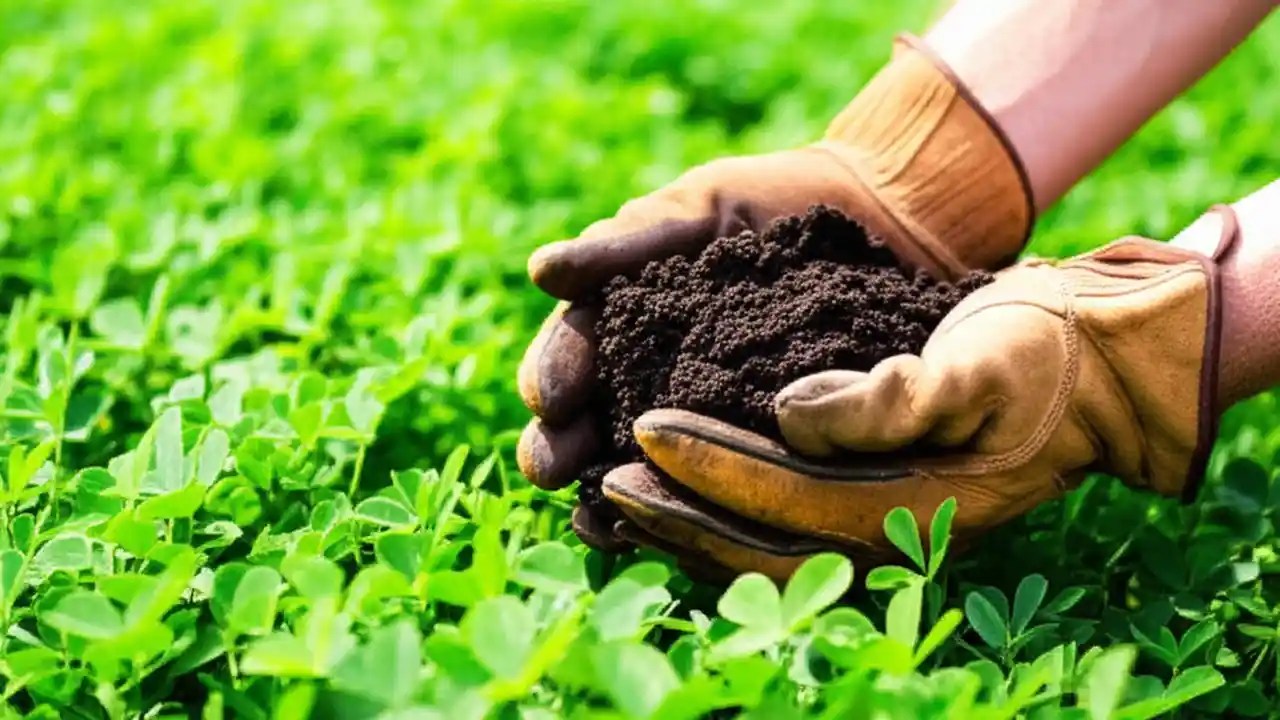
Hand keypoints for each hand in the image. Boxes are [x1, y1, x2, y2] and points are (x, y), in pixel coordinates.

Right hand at [515, 36, 1033, 547]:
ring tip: (599, 520)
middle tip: (550, 468)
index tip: (548, 397)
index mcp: (622, 324)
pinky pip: (720, 486)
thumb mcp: (695, 211)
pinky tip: (681, 528)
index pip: (569, 355)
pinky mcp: (762, 448)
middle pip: (590, 425)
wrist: (877, 217)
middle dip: (562, 450)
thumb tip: (540, 269)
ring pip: (643, 468)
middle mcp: (650, 379)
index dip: (551, 376)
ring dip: (614, 496)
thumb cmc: (773, 204)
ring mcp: (703, 419)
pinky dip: (694, 510)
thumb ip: (623, 243)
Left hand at [601, 205, 1239, 580]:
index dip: (712, 469)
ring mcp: (875, 525)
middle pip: (760, 546)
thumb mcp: (983, 366)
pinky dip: (717, 513)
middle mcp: (888, 534)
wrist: (1091, 365)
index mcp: (914, 508)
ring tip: (616, 490)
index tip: (644, 430)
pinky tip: (670, 490)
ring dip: (687, 524)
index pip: (788, 500)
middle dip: (680, 516)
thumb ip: (895, 400)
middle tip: (605, 481)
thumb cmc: (1041, 358)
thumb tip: (792, 417)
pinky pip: (775, 523)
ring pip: (759, 547)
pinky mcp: (864, 500)